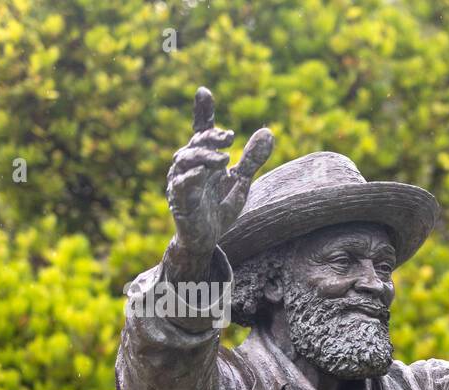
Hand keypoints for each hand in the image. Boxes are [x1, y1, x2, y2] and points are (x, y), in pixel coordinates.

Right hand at [165, 87, 274, 276]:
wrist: (206, 239)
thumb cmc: (219, 207)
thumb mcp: (241, 182)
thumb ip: (252, 159)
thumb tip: (268, 131)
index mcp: (203, 159)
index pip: (201, 130)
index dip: (202, 112)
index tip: (205, 91)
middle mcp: (189, 166)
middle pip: (194, 143)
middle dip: (210, 137)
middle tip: (229, 138)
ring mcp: (181, 183)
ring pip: (184, 161)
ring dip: (203, 156)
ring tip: (223, 158)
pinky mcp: (179, 202)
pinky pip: (179, 186)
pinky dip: (189, 178)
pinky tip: (201, 173)